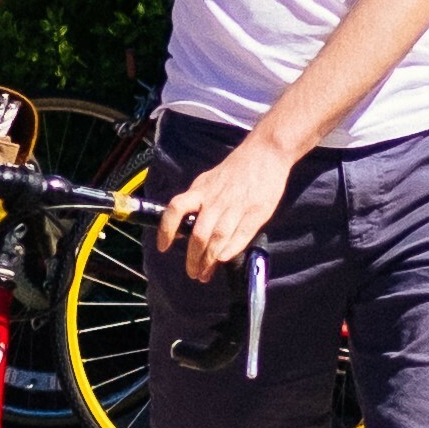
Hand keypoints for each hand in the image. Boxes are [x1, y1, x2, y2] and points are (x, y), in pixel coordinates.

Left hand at [164, 137, 291, 280]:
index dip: (166, 229)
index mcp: (201, 190)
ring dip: (209, 260)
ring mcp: (237, 206)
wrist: (265, 153)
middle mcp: (216, 199)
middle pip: (199, 233)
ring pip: (218, 238)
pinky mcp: (256, 212)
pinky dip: (230, 250)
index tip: (163, 247)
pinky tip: (223, 260)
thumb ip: (194, 203)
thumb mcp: (207, 181)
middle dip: (193, 257)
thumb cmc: (233, 170)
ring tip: (205, 273)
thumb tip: (180, 230)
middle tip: (192, 273)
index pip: (176, 209)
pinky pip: (241, 236)